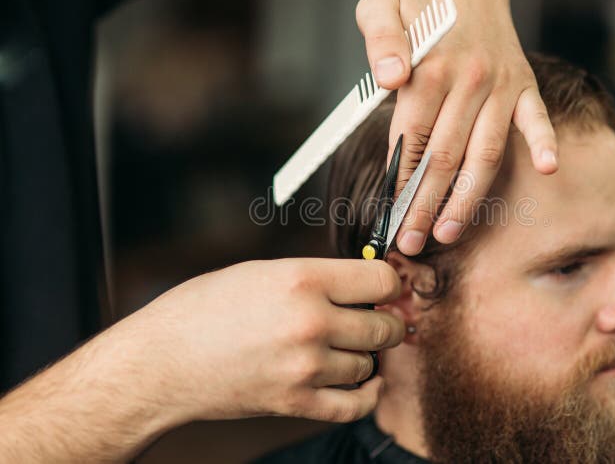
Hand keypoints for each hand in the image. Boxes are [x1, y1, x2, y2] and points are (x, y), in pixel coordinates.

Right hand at [132, 258, 404, 423]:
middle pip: (386, 327)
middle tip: (375, 319)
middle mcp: (310, 322)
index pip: (383, 282)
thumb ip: (317, 277)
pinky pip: (354, 405)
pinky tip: (364, 382)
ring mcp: (304, 367)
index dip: (389, 285)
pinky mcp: (294, 403)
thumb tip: (364, 284)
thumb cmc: (205, 307)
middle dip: (386, 322)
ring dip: (365, 357)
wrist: (161, 361)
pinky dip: (366, 395)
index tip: (383, 290)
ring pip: (369, 364)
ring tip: (347, 346)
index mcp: (302, 279)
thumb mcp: (263, 272)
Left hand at [356, 0, 557, 254]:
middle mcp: (469, 81)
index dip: (398, 184)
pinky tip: (547, 170)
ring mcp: (501, 86)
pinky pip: (537, 118)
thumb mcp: (380, 7)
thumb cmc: (417, 3)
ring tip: (448, 232)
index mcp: (430, 69)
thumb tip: (391, 76)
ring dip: (468, 197)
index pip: (411, 140)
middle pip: (445, 156)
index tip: (389, 218)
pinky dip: (544, 142)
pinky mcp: (524, 85)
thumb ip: (380, 41)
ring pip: (485, 152)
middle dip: (424, 205)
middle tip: (410, 242)